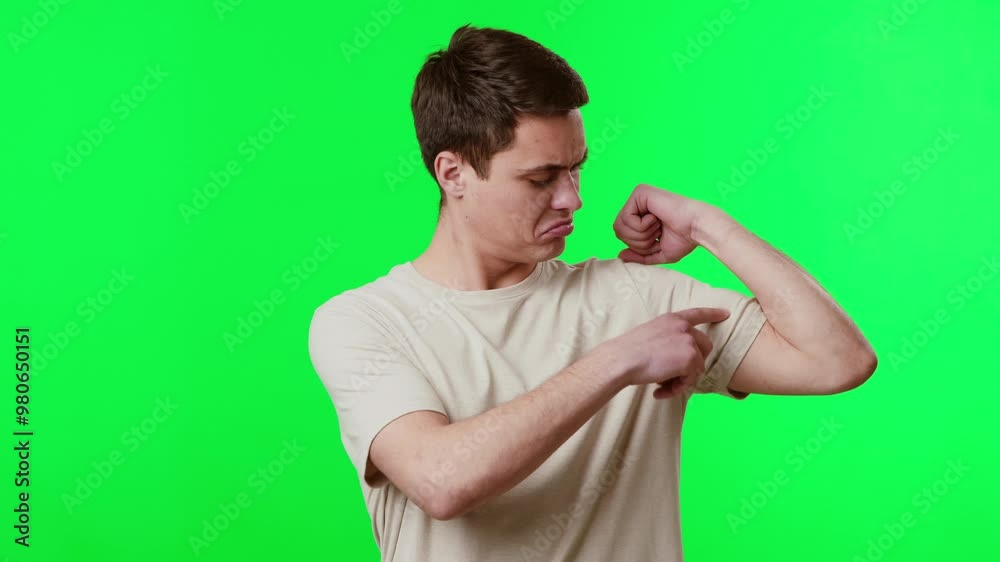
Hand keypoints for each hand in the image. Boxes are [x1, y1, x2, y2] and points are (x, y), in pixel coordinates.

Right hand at [605, 307, 730, 398]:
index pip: (697, 313)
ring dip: (682, 379)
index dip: (713, 313)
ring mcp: (689, 342)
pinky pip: (691, 379)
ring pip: (698, 366)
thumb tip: (675, 359)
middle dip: (696, 362)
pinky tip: (660, 390)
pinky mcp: (690, 359)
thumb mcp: (650, 335)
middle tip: (678, 375)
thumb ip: (667, 340)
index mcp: (672, 319)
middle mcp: (683, 328)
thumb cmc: (628, 352)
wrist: (622, 360)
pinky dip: (677, 388)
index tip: (725, 313)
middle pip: (706, 345)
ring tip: (662, 386)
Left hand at [613, 184, 715, 264]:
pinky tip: (656, 218)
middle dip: (638, 242)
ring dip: (641, 235)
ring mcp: (638, 196)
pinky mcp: (639, 192)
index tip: (657, 240)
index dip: (638, 246)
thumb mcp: (657, 253)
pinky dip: (641, 226)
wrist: (697, 227)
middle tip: (658, 233)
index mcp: (641, 215)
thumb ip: (638, 255)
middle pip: (618, 231)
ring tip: (658, 226)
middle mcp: (637, 203)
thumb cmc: (684, 239)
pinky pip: (625, 218)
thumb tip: (620, 255)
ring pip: (620, 226)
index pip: (622, 235)